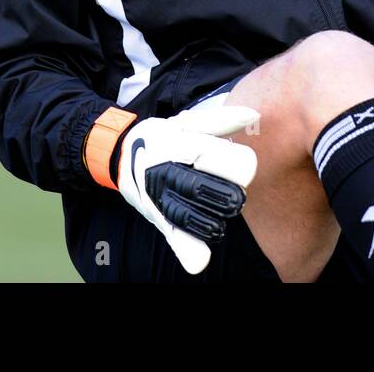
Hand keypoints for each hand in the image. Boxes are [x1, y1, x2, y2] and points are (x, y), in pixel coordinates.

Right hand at [115, 105, 259, 274]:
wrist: (120, 153)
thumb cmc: (163, 137)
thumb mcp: (187, 123)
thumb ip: (221, 120)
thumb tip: (252, 114)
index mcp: (179, 143)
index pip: (216, 158)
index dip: (239, 164)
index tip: (243, 166)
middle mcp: (166, 170)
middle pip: (206, 189)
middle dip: (230, 196)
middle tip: (237, 197)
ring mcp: (158, 195)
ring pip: (188, 215)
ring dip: (212, 221)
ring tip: (222, 219)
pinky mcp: (155, 215)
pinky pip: (171, 234)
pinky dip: (187, 249)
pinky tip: (201, 259)